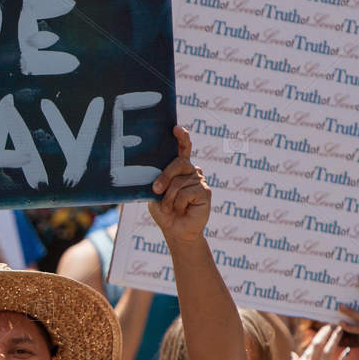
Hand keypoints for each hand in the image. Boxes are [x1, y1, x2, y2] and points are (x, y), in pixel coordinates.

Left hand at [147, 127, 210, 244]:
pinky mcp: (206, 192)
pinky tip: (182, 209)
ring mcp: (200, 180)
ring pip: (179, 182)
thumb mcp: (155, 193)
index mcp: (179, 168)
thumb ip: (156, 180)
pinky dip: (178, 203)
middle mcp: (192, 171)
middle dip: (165, 176)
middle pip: (179, 163)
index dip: (182, 137)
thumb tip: (152, 174)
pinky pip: (186, 193)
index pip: (183, 149)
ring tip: (171, 207)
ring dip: (169, 198)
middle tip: (156, 189)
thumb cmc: (165, 210)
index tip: (176, 128)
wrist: (175, 230)